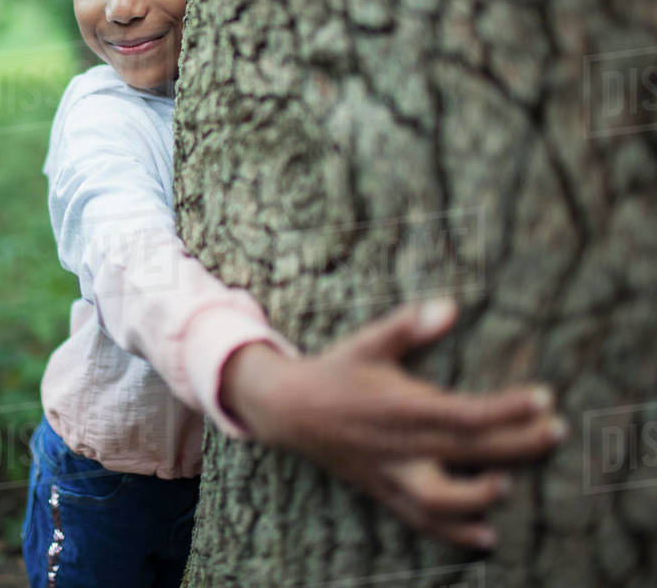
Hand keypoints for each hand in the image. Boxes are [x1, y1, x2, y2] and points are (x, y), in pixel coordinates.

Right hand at [220, 298, 565, 549]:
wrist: (287, 410)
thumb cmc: (334, 372)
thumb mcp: (367, 342)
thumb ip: (407, 326)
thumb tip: (449, 307)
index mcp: (400, 405)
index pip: (465, 412)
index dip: (508, 409)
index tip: (544, 398)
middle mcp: (399, 444)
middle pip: (469, 451)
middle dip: (518, 445)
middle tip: (557, 431)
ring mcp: (391, 472)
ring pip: (441, 497)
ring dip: (480, 496)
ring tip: (511, 483)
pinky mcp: (384, 490)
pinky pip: (420, 519)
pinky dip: (453, 532)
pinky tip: (486, 536)